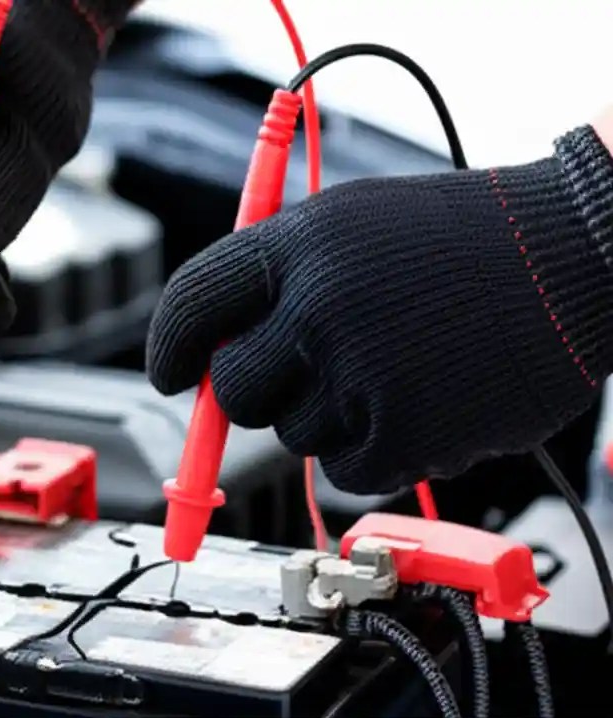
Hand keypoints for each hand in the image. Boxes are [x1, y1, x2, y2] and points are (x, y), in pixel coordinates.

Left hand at [147, 126, 612, 493]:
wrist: (575, 253)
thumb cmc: (457, 239)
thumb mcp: (350, 222)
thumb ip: (276, 279)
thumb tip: (208, 354)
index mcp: (296, 244)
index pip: (193, 304)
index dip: (170, 346)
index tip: (170, 373)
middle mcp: (317, 307)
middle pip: (231, 390)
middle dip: (254, 392)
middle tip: (305, 372)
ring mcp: (360, 374)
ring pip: (293, 434)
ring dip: (331, 415)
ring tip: (397, 365)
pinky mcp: (405, 434)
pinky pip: (343, 471)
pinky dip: (372, 450)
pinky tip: (419, 400)